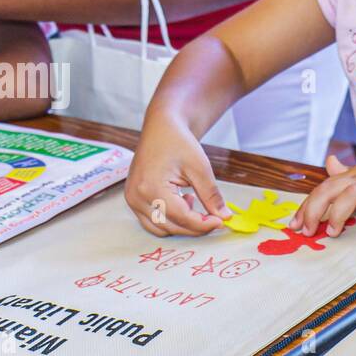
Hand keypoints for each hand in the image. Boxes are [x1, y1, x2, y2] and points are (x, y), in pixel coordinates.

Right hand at [124, 116, 230, 236]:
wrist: (161, 128)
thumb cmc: (178, 142)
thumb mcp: (200, 168)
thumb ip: (211, 196)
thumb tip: (224, 217)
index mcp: (151, 187)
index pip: (181, 218)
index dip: (203, 224)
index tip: (220, 222)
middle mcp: (136, 197)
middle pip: (170, 226)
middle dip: (195, 227)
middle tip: (214, 218)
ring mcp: (132, 199)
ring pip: (160, 228)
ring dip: (181, 224)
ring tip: (193, 201)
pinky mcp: (133, 199)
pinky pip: (152, 220)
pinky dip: (170, 219)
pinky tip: (182, 201)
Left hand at [290, 156, 355, 237]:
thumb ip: (346, 174)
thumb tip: (328, 162)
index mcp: (353, 177)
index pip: (322, 189)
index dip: (306, 207)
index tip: (294, 225)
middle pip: (330, 189)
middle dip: (314, 210)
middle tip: (307, 232)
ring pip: (352, 194)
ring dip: (339, 213)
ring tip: (333, 231)